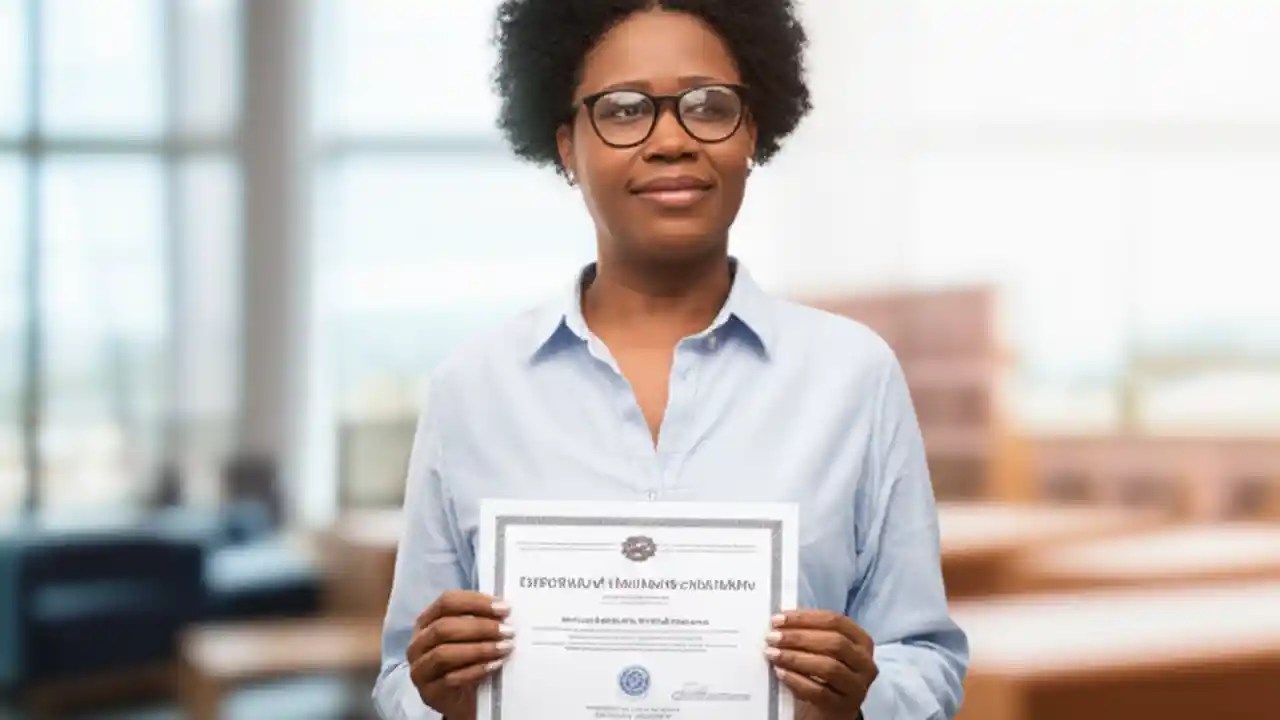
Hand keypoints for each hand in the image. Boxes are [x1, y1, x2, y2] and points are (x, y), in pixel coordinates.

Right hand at [407, 591, 513, 719]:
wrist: (462, 702)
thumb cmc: (468, 662)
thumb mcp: (470, 637)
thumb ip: (480, 621)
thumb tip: (504, 609)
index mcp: (426, 622)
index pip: (446, 602)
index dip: (476, 602)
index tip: (504, 609)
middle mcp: (417, 644)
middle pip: (444, 627)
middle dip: (480, 627)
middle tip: (508, 630)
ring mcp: (419, 670)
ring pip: (444, 654)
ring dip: (479, 649)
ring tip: (504, 647)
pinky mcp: (428, 693)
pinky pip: (450, 679)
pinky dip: (475, 670)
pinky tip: (495, 665)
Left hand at [764, 609, 876, 719]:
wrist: (830, 712)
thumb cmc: (824, 674)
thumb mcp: (824, 650)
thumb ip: (809, 633)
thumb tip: (781, 622)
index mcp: (862, 641)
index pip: (836, 621)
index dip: (805, 618)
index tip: (778, 619)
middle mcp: (865, 663)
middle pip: (835, 643)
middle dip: (799, 637)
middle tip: (773, 637)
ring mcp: (856, 687)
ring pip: (829, 667)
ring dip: (796, 658)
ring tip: (773, 654)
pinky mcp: (843, 707)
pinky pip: (819, 692)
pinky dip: (797, 680)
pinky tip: (781, 673)